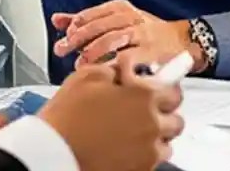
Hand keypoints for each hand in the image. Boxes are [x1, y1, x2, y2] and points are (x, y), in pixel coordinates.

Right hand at [39, 57, 185, 170]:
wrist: (54, 152)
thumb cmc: (67, 116)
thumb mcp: (86, 77)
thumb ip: (114, 69)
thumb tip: (125, 69)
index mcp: (143, 96)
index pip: (173, 90)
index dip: (164, 87)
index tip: (159, 88)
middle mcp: (152, 124)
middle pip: (176, 119)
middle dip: (163, 113)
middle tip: (143, 110)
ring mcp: (148, 150)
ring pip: (166, 141)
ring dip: (156, 134)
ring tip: (132, 131)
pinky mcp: (141, 169)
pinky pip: (154, 160)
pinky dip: (145, 153)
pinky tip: (126, 146)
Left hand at [53, 0, 201, 71]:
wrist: (183, 42)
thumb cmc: (146, 33)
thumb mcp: (117, 21)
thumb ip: (87, 21)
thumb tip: (58, 20)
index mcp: (121, 8)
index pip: (93, 13)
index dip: (77, 25)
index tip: (66, 36)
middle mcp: (131, 18)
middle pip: (100, 26)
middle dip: (79, 39)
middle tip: (64, 50)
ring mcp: (142, 34)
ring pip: (113, 39)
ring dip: (94, 52)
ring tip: (81, 64)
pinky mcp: (151, 52)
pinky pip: (130, 57)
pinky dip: (115, 64)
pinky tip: (104, 71)